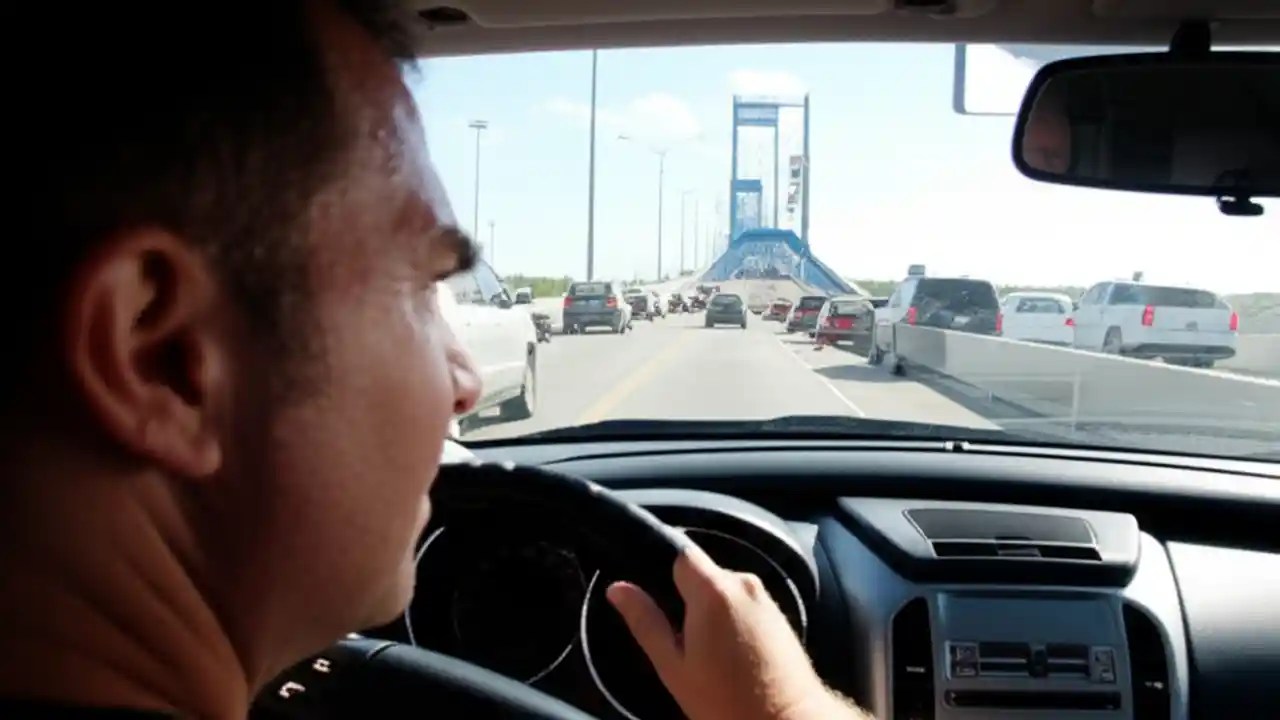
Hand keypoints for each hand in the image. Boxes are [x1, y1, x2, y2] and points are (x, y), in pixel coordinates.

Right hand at [607, 543, 865, 719]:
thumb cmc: (725, 700)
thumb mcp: (674, 667)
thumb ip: (646, 622)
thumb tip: (617, 588)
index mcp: (713, 590)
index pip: (680, 553)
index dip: (663, 571)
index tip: (655, 599)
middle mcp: (743, 583)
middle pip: (703, 573)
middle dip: (687, 597)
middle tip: (679, 637)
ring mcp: (766, 597)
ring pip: (723, 589)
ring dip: (710, 610)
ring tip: (705, 651)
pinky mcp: (780, 614)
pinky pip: (744, 603)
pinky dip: (731, 619)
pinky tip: (729, 652)